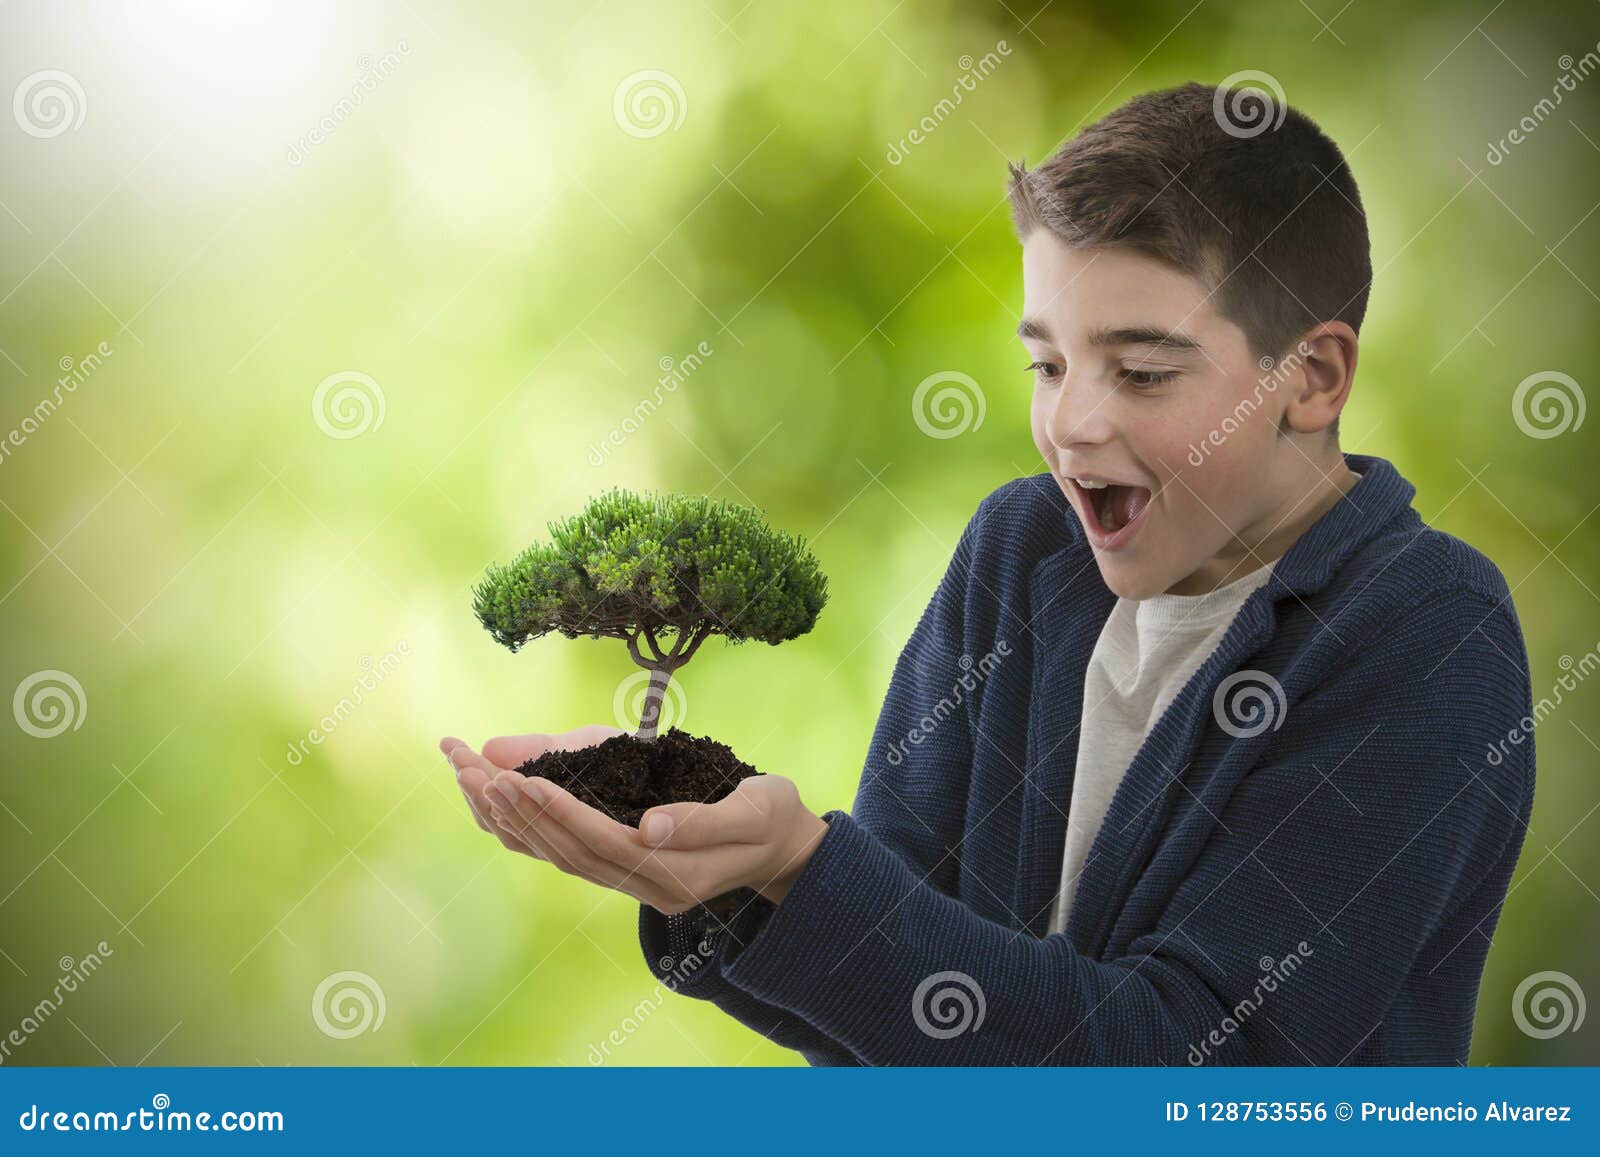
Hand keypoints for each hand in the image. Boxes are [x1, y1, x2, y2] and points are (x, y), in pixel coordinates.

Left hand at [446, 736, 827, 913]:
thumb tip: (649, 827)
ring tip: (473, 780)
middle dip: (521, 813)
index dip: (561, 813)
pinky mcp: (626, 871)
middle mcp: (647, 887)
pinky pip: (568, 856)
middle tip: (475, 772)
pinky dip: (532, 830)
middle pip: (570, 854)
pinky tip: (502, 806)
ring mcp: (635, 885)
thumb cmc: (774, 818)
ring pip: (562, 858)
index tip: (522, 780)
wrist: (783, 848)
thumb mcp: (757, 810)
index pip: (605, 843)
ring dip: (516, 821)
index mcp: (677, 874)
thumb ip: (705, 821)